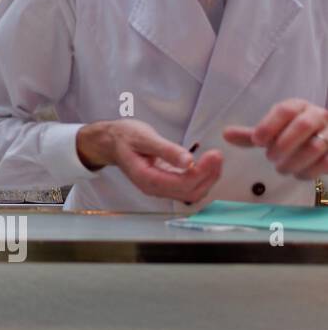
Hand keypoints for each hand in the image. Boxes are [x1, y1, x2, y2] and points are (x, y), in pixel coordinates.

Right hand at [76, 118, 223, 202]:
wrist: (111, 142)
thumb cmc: (124, 137)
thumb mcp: (144, 137)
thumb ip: (166, 150)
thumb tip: (188, 161)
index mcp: (147, 178)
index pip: (182, 183)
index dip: (202, 172)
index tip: (214, 155)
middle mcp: (154, 188)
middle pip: (190, 192)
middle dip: (209, 176)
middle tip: (217, 155)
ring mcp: (160, 188)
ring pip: (192, 193)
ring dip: (208, 178)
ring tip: (214, 159)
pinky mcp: (165, 184)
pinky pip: (188, 188)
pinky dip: (201, 178)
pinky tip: (205, 164)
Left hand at [223, 98, 327, 179]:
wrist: (326, 141)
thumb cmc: (294, 135)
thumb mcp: (274, 131)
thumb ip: (252, 135)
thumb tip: (225, 135)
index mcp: (298, 106)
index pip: (285, 110)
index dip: (269, 125)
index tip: (257, 141)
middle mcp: (318, 115)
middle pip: (302, 126)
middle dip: (283, 145)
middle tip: (270, 158)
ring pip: (316, 146)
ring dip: (294, 161)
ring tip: (282, 168)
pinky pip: (326, 162)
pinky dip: (309, 171)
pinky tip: (299, 173)